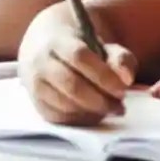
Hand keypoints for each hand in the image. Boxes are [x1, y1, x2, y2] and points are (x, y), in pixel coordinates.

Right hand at [18, 8, 137, 125]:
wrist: (41, 45)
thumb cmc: (77, 45)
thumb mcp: (101, 44)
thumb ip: (120, 58)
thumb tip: (126, 79)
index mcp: (56, 40)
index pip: (79, 57)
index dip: (104, 76)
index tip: (123, 89)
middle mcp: (39, 62)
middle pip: (71, 85)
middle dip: (100, 100)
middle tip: (119, 107)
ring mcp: (33, 84)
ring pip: (64, 105)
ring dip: (91, 112)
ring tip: (109, 110)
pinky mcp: (35, 103)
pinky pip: (58, 118)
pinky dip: (79, 120)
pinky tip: (93, 114)